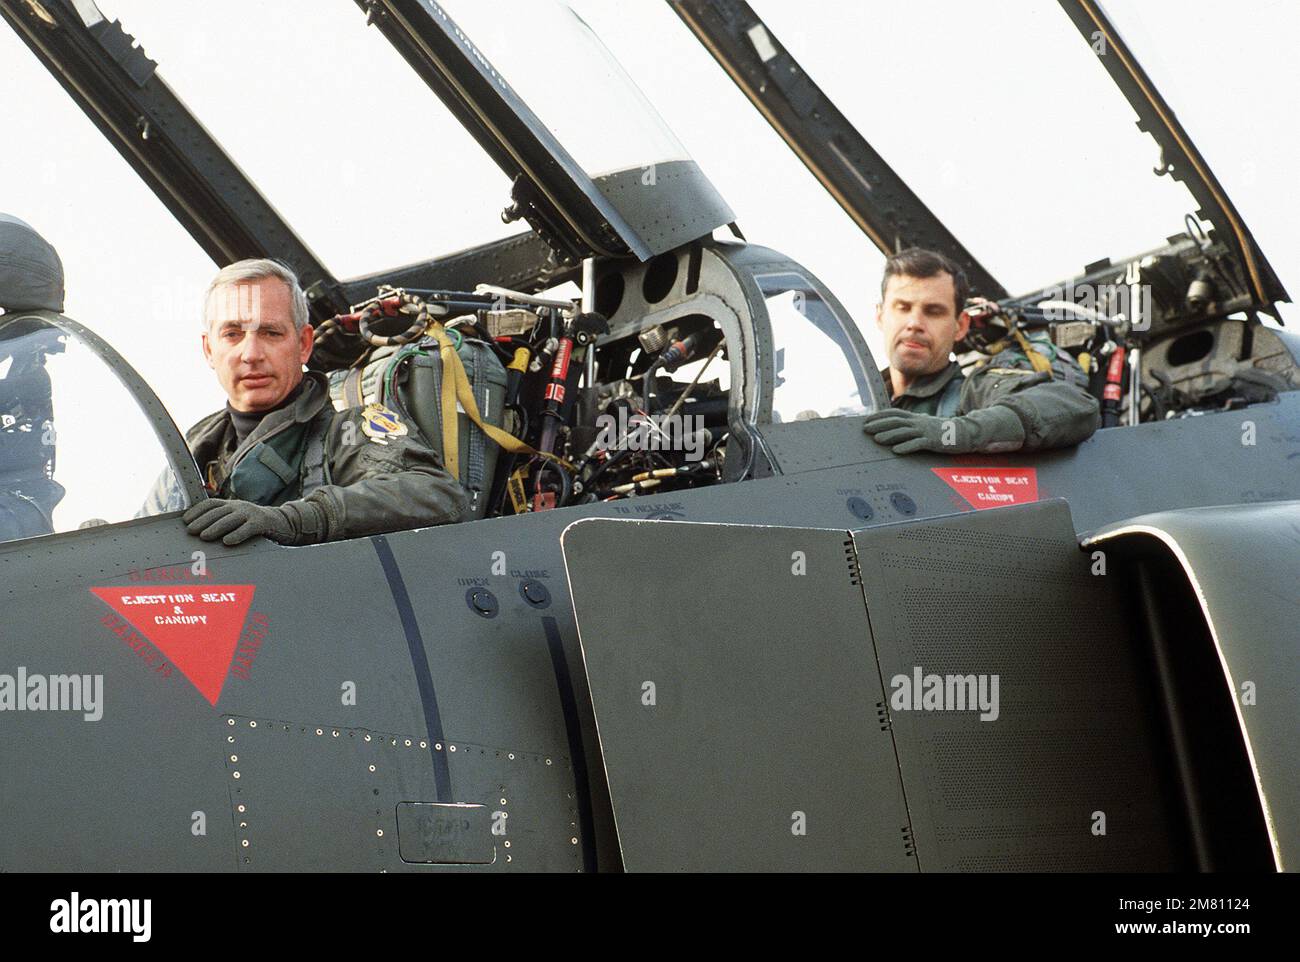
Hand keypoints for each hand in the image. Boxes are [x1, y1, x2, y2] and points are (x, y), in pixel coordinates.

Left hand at [182, 498, 296, 544]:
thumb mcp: (238, 519)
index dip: (197, 511)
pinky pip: (248, 528)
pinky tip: (227, 542)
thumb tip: (199, 533)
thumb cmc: (255, 524)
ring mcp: (251, 513)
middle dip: (203, 521)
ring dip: (215, 527)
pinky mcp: (262, 523)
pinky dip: (237, 535)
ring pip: (230, 519)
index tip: (186, 520)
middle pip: (218, 511)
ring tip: (204, 536)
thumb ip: (223, 522)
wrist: (283, 523)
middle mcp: (239, 506)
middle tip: (191, 531)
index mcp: (232, 504)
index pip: (211, 504)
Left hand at [861, 406, 1024, 454]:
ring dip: (890, 435)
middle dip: (880, 424)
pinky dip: (907, 447)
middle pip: (896, 422)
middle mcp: (920, 422)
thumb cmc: (943, 432)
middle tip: (865, 429)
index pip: (894, 414)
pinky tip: (897, 451)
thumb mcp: (925, 426)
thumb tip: (896, 428)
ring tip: (877, 439)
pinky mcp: (934, 441)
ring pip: (905, 432)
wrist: (965, 434)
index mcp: (916, 418)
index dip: (880, 416)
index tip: (866, 419)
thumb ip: (911, 426)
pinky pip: (918, 444)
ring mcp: (926, 431)